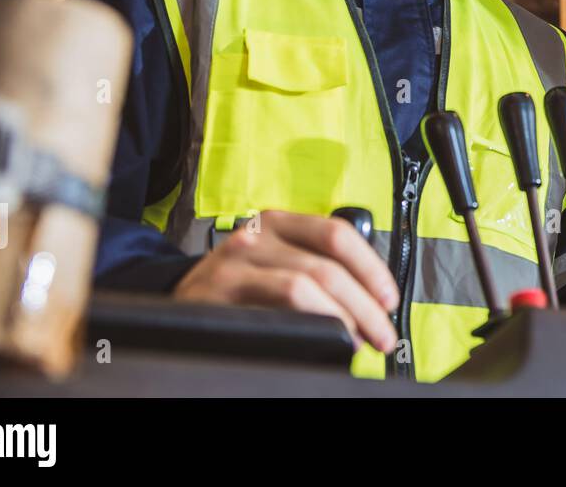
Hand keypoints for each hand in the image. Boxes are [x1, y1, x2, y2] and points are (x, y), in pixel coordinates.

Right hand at [173, 210, 399, 352]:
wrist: (176, 299)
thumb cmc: (239, 285)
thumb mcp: (276, 260)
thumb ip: (315, 266)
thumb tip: (371, 301)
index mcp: (278, 222)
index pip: (338, 234)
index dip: (371, 268)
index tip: (389, 299)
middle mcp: (256, 236)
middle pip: (326, 266)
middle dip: (364, 306)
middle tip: (382, 334)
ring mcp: (233, 266)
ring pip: (301, 287)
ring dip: (341, 319)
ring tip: (358, 341)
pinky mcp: (215, 297)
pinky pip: (269, 312)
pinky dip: (304, 329)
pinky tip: (317, 342)